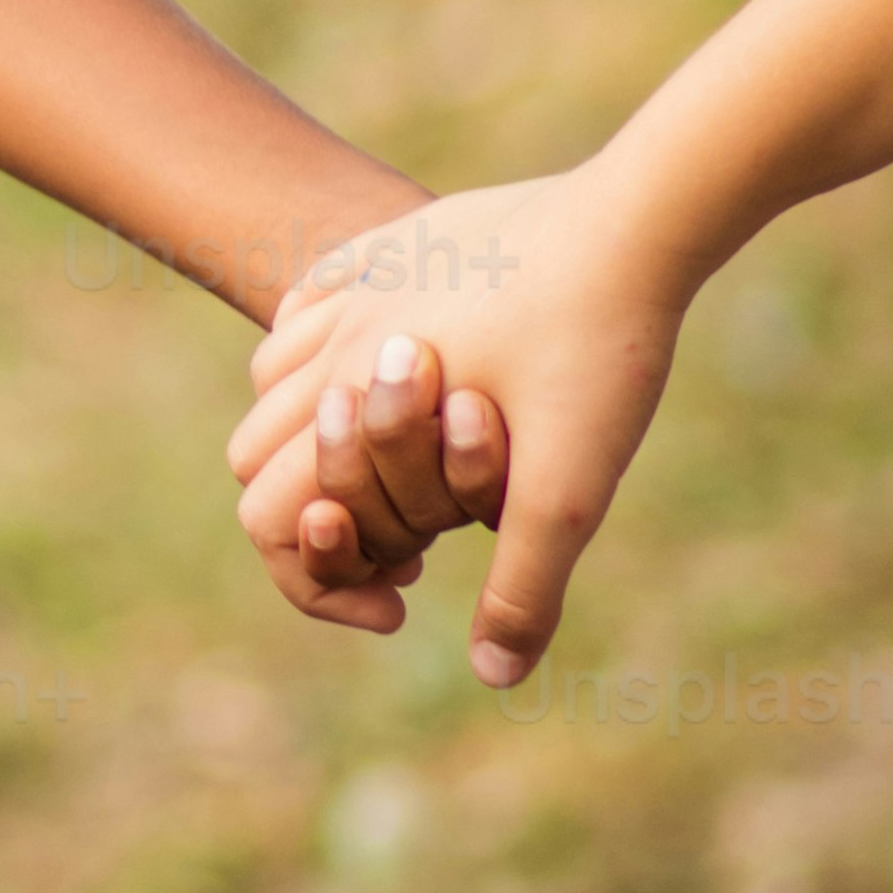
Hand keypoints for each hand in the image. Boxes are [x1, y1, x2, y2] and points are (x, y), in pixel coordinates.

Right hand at [231, 156, 696, 685]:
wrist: (638, 217)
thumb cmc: (599, 351)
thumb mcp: (571, 486)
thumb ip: (525, 584)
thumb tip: (494, 676)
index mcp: (359, 398)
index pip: (271, 512)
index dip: (321, 578)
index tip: (408, 596)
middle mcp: (338, 337)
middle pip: (254, 451)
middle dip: (313, 508)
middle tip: (414, 537)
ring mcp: (361, 281)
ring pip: (274, 373)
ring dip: (313, 430)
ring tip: (404, 458)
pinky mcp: (396, 241)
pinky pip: (314, 296)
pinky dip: (326, 348)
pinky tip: (395, 367)